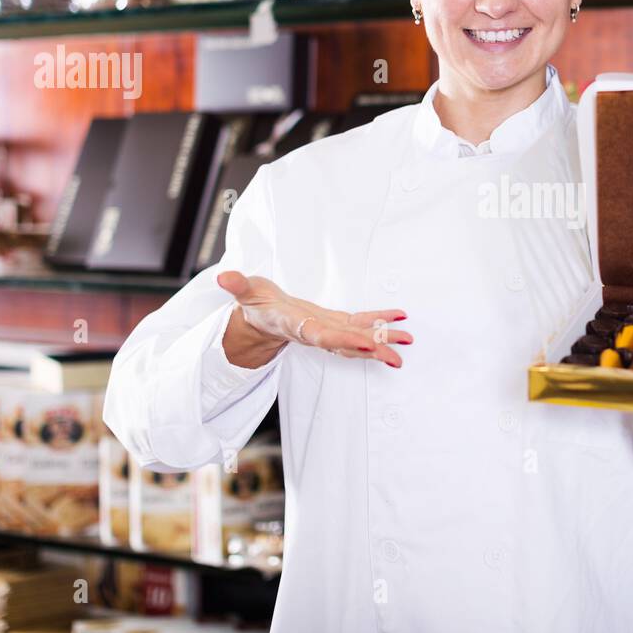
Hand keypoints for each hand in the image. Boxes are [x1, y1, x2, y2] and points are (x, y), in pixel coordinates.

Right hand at [217, 270, 411, 368]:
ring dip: (384, 339)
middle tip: (397, 356)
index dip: (342, 340)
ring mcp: (328, 330)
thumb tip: (224, 276)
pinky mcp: (336, 323)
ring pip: (359, 338)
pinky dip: (381, 320)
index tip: (364, 344)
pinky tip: (400, 318)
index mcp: (296, 326)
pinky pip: (361, 323)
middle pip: (346, 344)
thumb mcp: (245, 293)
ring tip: (408, 340)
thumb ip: (237, 286)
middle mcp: (316, 332)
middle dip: (372, 349)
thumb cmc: (255, 306)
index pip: (321, 336)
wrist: (261, 320)